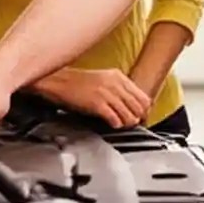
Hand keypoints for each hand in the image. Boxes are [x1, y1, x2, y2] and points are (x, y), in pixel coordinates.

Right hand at [35, 68, 151, 128]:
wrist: (59, 81)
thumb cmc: (79, 82)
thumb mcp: (103, 79)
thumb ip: (118, 88)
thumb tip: (132, 103)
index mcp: (118, 76)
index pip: (143, 97)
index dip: (144, 110)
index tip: (142, 117)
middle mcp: (114, 84)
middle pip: (138, 107)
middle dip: (138, 118)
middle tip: (133, 124)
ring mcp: (106, 93)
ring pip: (128, 114)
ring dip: (127, 123)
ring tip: (123, 125)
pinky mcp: (96, 103)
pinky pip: (114, 118)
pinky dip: (116, 124)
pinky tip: (113, 124)